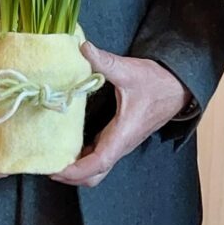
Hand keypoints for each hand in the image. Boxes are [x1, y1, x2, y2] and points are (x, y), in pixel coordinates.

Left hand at [52, 45, 190, 187]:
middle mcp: (120, 144)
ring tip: (51, 159)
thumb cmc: (157, 83)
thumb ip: (105, 61)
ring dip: (75, 169)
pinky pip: (98, 157)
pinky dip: (81, 159)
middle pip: (94, 176)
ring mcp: (119, 143)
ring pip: (96, 169)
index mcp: (122, 135)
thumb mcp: (129, 71)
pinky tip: (66, 146)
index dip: (75, 170)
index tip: (54, 170)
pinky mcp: (118, 138)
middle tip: (46, 166)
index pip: (98, 163)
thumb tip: (82, 48)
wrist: (178, 89)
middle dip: (70, 176)